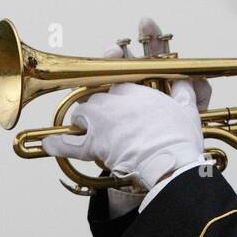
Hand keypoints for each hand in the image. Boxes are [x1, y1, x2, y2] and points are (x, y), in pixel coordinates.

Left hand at [42, 20, 209, 188]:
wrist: (169, 160)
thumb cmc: (179, 137)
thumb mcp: (187, 108)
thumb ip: (185, 92)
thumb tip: (187, 83)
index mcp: (135, 88)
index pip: (117, 78)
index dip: (115, 77)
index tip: (116, 76)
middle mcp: (113, 100)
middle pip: (96, 96)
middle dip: (99, 105)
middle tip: (108, 116)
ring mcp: (101, 121)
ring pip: (82, 113)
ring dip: (84, 121)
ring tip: (89, 129)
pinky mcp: (94, 144)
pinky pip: (69, 143)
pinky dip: (57, 144)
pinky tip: (49, 143)